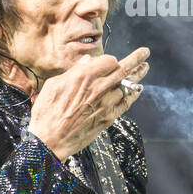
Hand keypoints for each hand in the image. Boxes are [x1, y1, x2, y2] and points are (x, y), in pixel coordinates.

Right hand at [27, 47, 148, 160]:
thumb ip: (73, 71)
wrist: (50, 140)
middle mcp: (98, 88)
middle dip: (136, 59)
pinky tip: (138, 89)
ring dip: (138, 75)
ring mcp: (105, 104)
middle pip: (123, 69)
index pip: (108, 60)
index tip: (109, 61)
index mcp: (83, 76)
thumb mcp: (53, 85)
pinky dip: (134, 94)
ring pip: (127, 85)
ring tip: (144, 68)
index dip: (109, 59)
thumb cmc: (47, 112)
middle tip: (145, 52)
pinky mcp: (108, 118)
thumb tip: (86, 61)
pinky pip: (126, 103)